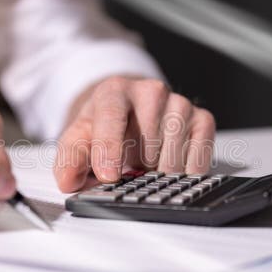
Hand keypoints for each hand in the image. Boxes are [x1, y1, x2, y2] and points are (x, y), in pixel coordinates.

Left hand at [54, 76, 215, 191]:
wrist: (130, 116)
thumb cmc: (104, 129)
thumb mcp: (79, 140)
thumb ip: (69, 159)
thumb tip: (68, 180)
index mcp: (114, 91)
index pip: (112, 115)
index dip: (109, 147)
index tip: (108, 175)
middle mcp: (151, 91)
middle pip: (146, 146)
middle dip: (135, 169)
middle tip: (128, 166)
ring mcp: (181, 103)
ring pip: (173, 159)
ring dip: (158, 173)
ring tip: (146, 162)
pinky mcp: (203, 119)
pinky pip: (198, 162)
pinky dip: (183, 175)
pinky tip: (168, 165)